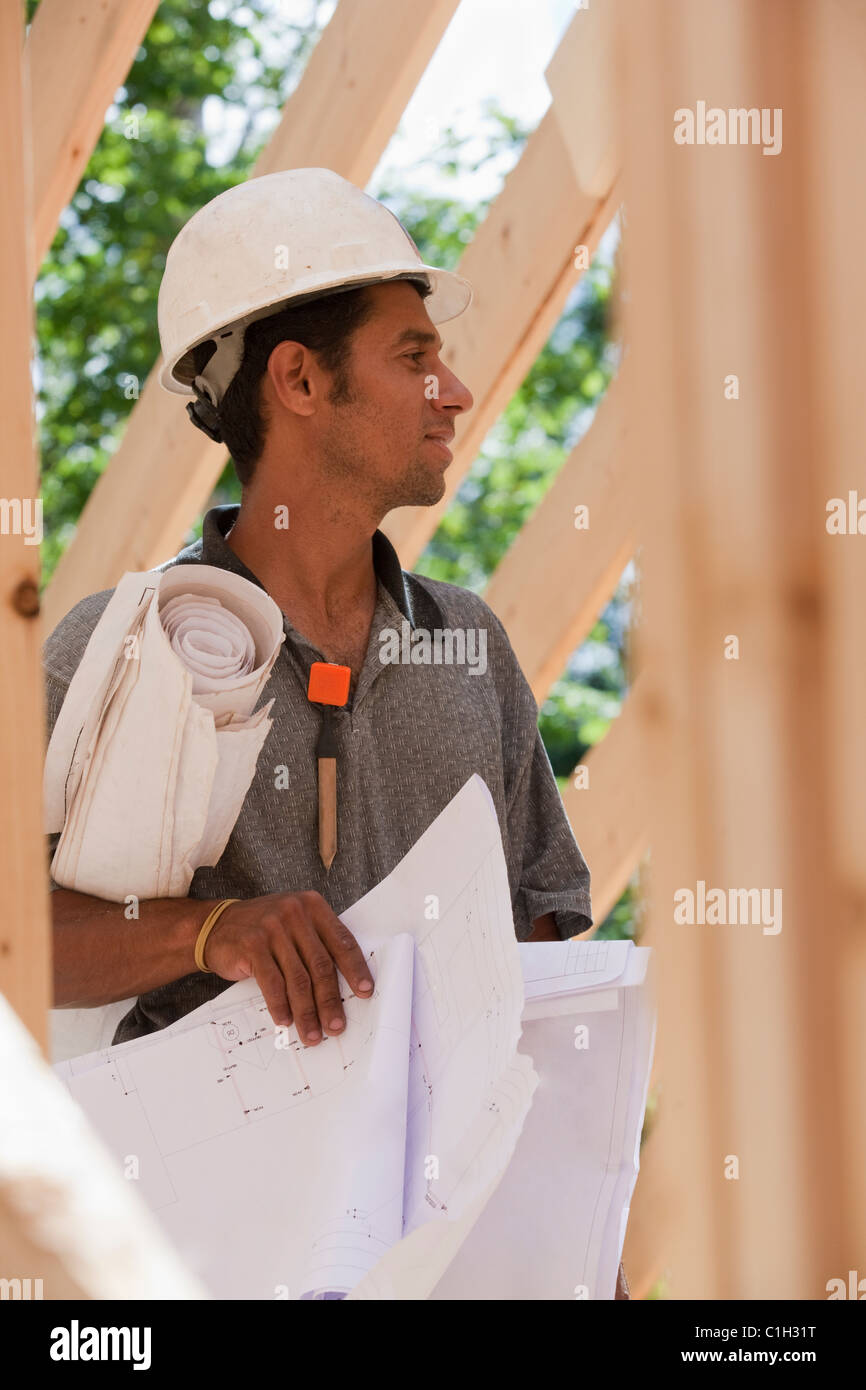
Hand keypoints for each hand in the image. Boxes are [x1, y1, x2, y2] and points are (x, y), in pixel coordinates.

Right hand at [203, 891, 373, 1044]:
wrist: (216, 924)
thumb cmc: (263, 929)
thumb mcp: (294, 924)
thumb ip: (316, 944)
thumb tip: (342, 988)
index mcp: (313, 906)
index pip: (342, 941)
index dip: (355, 969)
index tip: (365, 992)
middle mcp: (295, 913)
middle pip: (321, 965)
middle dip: (330, 1001)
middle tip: (336, 1026)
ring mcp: (272, 928)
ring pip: (298, 978)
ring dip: (307, 1011)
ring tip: (312, 1033)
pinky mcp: (252, 945)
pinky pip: (272, 983)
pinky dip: (280, 1005)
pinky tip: (285, 1021)